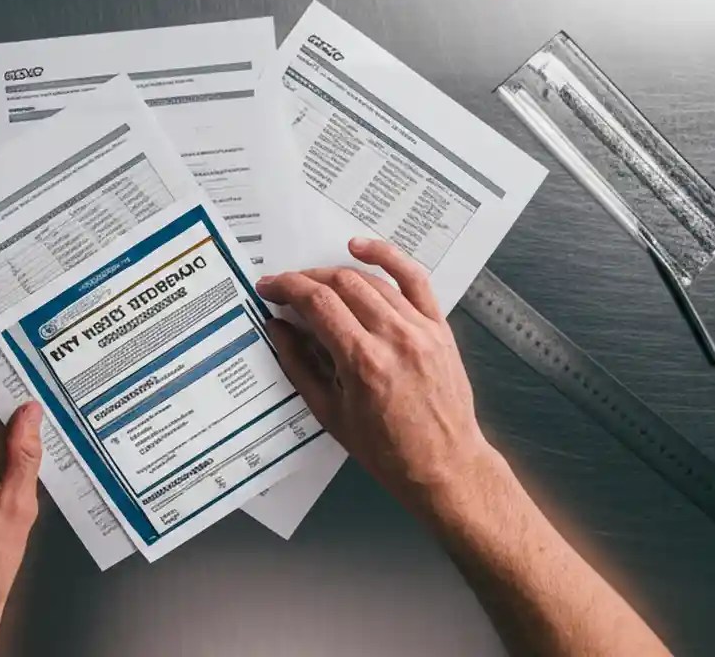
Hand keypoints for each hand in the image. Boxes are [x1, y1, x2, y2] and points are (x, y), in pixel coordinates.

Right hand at [256, 238, 490, 516]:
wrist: (444, 466)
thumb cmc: (386, 451)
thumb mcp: (330, 414)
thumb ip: (300, 365)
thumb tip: (277, 327)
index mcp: (363, 362)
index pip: (318, 303)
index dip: (287, 287)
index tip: (269, 288)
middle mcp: (393, 338)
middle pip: (341, 285)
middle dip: (306, 279)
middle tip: (286, 288)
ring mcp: (420, 329)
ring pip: (371, 280)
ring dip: (337, 274)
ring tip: (315, 283)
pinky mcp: (438, 328)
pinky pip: (414, 279)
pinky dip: (388, 257)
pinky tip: (361, 248)